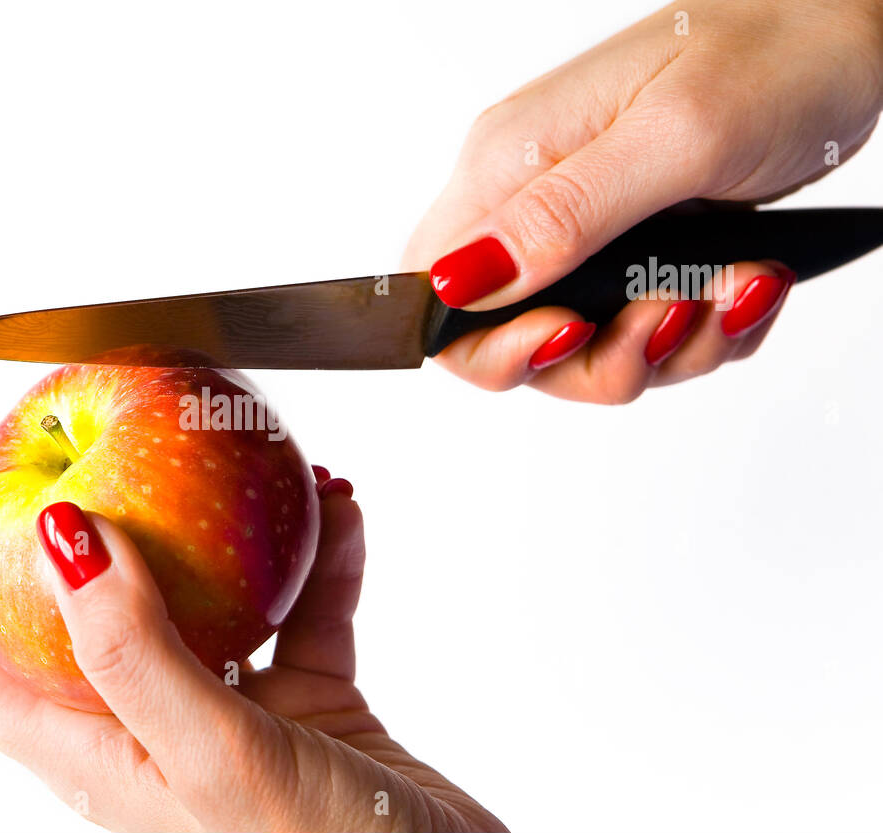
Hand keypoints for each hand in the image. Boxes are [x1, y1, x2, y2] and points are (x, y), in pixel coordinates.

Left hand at [0, 462, 504, 831]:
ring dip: (219, 528)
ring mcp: (227, 712)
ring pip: (198, 596)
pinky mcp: (303, 704)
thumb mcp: (215, 756)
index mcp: (94, 755)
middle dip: (79, 524)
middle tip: (97, 443)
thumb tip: (62, 537)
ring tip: (245, 458)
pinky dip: (317, 560)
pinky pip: (299, 610)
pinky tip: (338, 512)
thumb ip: (135, 652)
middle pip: (74, 614)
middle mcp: (147, 728)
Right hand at [402, 0, 882, 402]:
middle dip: (591, 360)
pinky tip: (743, 283)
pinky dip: (702, 332)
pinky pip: (642, 333)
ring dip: (665, 349)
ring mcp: (585, 230)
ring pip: (582, 348)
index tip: (568, 335)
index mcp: (510, 162)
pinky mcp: (634, 251)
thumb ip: (562, 215)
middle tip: (669, 321)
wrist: (851, 31)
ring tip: (731, 290)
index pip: (431, 289)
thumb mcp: (671, 138)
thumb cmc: (773, 52)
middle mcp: (534, 200)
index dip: (484, 343)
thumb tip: (455, 281)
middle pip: (506, 338)